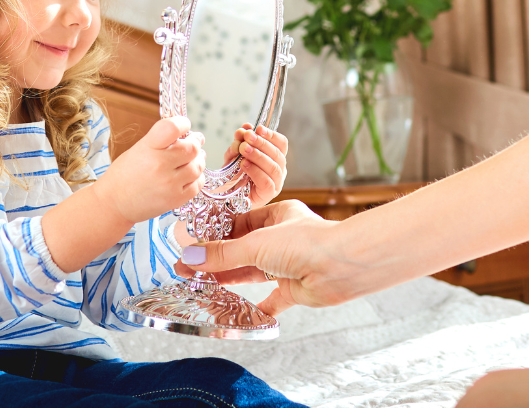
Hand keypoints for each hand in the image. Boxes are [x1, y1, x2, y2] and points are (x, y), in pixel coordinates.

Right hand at [94, 116, 204, 224]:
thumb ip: (161, 141)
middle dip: (195, 142)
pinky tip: (189, 175)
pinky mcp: (176, 199)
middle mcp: (160, 165)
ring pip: (198, 166)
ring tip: (192, 159)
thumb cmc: (124, 175)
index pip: (173, 128)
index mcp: (148, 147)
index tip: (185, 125)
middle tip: (194, 141)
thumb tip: (187, 134)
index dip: (183, 124)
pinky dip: (197, 177)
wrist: (115, 203)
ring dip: (198, 160)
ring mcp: (169, 183)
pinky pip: (198, 184)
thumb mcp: (138, 149)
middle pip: (192, 148)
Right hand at [176, 199, 355, 314]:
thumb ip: (223, 254)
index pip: (239, 223)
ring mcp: (289, 263)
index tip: (193, 245)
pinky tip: (240, 312)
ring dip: (229, 278)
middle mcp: (283, 238)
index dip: (216, 235)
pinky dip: (258, 306)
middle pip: (242, 250)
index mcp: (278, 216)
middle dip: (216, 259)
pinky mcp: (295, 287)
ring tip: (200, 284)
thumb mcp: (255, 244)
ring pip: (253, 272)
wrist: (341, 267)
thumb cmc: (307, 243)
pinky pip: (273, 299)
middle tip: (188, 267)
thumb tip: (190, 256)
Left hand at [225, 124, 287, 208]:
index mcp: (275, 158)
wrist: (227, 196)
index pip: (281, 144)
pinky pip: (266, 181)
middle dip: (261, 143)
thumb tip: (244, 128)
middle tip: (247, 136)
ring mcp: (276, 183)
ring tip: (243, 149)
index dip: (271, 135)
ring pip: (273, 167)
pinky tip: (244, 164)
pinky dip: (255, 171)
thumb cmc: (235, 175)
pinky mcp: (268, 194)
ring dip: (258, 155)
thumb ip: (239, 142)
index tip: (258, 128)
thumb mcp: (235, 154)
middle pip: (277, 154)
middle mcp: (279, 170)